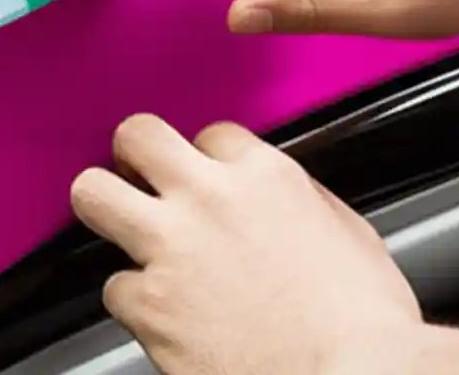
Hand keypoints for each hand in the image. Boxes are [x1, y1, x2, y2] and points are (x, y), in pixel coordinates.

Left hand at [71, 115, 423, 374]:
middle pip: (136, 136)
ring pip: (93, 193)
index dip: (208, 160)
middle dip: (133, 156)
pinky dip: (135, 303)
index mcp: (265, 177)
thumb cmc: (365, 325)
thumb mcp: (351, 235)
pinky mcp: (148, 304)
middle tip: (138, 179)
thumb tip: (277, 197)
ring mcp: (171, 248)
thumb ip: (300, 201)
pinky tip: (163, 315)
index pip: (212, 133)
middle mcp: (210, 199)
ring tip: (122, 229)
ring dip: (105, 209)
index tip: (208, 180)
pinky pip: (114, 287)